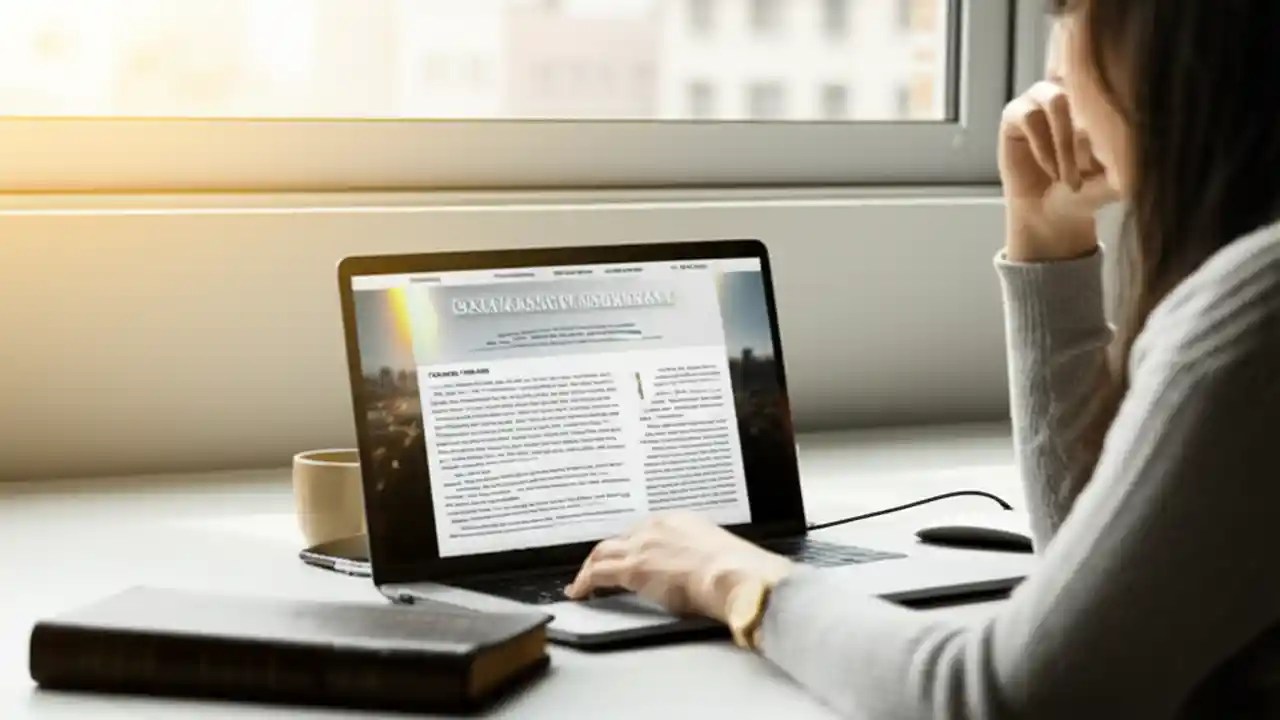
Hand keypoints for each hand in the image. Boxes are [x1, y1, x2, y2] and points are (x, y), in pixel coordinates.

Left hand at [565, 512, 793, 622]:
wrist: (732, 573)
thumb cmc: (734, 569)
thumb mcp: (713, 550)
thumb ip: (697, 555)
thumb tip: (696, 571)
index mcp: (676, 520)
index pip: (643, 530)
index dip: (631, 545)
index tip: (628, 555)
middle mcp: (654, 527)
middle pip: (620, 538)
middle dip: (607, 553)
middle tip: (599, 566)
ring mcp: (641, 546)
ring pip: (603, 553)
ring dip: (590, 567)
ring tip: (582, 581)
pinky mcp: (631, 569)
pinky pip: (597, 574)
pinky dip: (584, 582)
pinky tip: (579, 593)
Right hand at [999, 80, 1118, 261]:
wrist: (1053, 213)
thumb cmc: (1091, 188)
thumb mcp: (1121, 174)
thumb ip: (1131, 152)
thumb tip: (1139, 133)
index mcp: (1101, 93)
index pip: (1113, 79)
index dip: (1116, 116)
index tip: (1116, 160)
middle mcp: (1071, 87)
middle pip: (1085, 86)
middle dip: (1090, 135)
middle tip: (1093, 173)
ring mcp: (1041, 97)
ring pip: (1057, 100)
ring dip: (1065, 142)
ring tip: (1069, 177)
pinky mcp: (1014, 113)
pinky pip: (1030, 117)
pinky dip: (1044, 147)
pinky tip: (1052, 171)